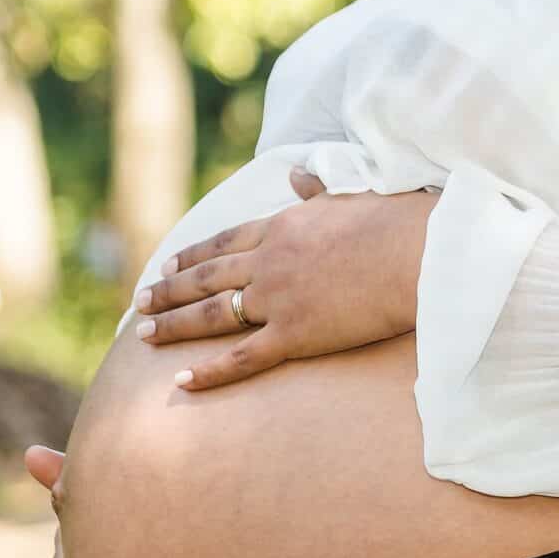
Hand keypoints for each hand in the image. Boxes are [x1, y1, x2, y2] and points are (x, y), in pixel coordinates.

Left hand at [133, 165, 437, 389]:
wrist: (418, 252)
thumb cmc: (396, 221)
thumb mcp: (350, 196)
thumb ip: (317, 191)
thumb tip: (298, 174)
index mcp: (283, 227)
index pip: (224, 243)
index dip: (192, 255)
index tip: (167, 263)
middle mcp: (270, 261)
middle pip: (207, 278)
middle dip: (170, 290)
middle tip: (140, 300)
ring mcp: (279, 299)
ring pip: (213, 314)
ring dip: (174, 324)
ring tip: (143, 334)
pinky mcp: (295, 335)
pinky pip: (242, 359)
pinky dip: (209, 373)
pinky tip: (180, 382)